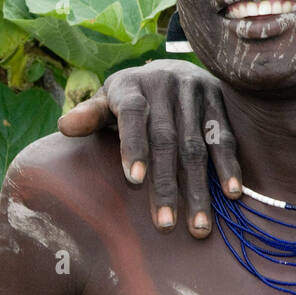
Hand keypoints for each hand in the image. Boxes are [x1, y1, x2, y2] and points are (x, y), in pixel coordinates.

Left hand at [59, 59, 241, 237]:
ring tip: (199, 226)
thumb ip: (89, 115)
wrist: (168, 68)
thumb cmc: (129, 96)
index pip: (132, 116)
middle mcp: (165, 84)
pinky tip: (231, 193)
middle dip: (167, 185)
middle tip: (166, 225)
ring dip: (199, 188)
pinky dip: (228, 166)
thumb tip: (64, 127)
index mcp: (132, 86)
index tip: (134, 181)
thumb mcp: (105, 100)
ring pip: (196, 146)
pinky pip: (224, 137)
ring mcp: (194, 91)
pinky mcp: (217, 100)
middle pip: (166, 140)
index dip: (133, 146)